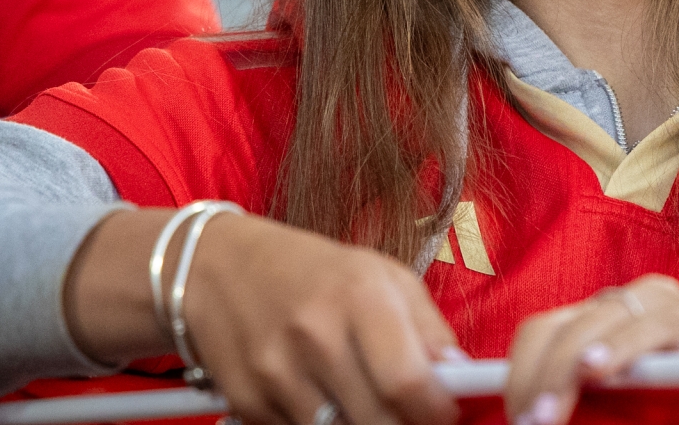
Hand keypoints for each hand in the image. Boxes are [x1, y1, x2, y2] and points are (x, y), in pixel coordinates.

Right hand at [64, 208, 459, 424]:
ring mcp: (275, 372)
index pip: (408, 383)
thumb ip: (428, 329)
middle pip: (378, 422)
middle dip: (401, 423)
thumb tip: (462, 379)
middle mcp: (315, 334)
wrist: (216, 268)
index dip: (436, 412)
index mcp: (359, 295)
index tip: (443, 412)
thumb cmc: (313, 271)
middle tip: (403, 407)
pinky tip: (316, 395)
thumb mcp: (381, 276)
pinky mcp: (247, 402)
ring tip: (358, 396)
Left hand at [504, 275, 678, 424]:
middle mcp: (652, 307)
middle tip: (545, 418)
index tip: (523, 418)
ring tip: (598, 371)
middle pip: (596, 317)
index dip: (530, 369)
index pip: (551, 327)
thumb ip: (574, 404)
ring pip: (655, 315)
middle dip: (565, 367)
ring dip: (624, 346)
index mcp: (607, 320)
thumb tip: (527, 418)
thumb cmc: (665, 423)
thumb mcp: (609, 414)